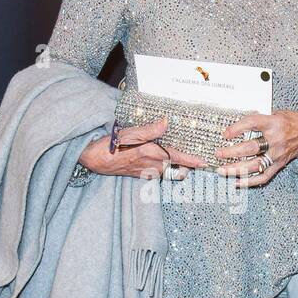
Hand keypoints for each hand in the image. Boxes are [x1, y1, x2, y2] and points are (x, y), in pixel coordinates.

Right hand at [77, 116, 210, 180]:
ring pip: (168, 174)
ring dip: (177, 169)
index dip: (191, 160)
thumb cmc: (112, 145)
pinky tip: (163, 163)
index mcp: (151, 154)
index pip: (176, 157)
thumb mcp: (131, 133)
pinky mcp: (140, 175)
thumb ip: (150, 129)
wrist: (95, 160)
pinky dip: (165, 170)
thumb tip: (166, 122)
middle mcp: (151, 166)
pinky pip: (158, 175)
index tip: (203, 162)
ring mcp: (146, 172)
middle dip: (187, 167)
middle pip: (176, 170)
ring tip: (184, 163)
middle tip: (197, 162)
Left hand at [212, 109, 297, 185]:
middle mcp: (276, 140)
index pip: (252, 123)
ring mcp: (277, 154)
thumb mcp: (276, 113)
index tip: (225, 134)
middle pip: (251, 148)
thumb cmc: (291, 122)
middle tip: (218, 154)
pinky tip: (237, 182)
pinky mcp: (279, 165)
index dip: (237, 128)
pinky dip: (249, 181)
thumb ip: (259, 119)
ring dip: (236, 169)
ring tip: (222, 170)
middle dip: (232, 152)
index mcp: (274, 123)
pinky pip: (263, 176)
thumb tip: (236, 123)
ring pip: (254, 165)